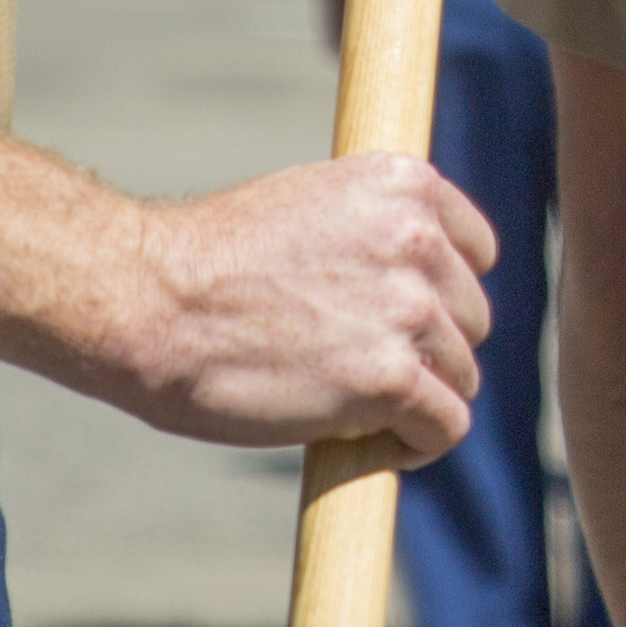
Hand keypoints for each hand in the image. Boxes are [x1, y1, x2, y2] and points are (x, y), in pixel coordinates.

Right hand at [93, 153, 492, 455]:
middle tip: (364, 371)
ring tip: (356, 409)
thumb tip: (414, 279)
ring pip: (460, 374)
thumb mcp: (308, 207)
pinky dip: (420, 444)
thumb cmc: (210, 265)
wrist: (150, 304)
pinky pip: (447, 424)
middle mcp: (418, 237)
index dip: (439, 293)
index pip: (475, 251)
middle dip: (427, 348)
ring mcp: (408, 308)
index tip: (399, 321)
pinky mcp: (392, 378)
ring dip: (419, 399)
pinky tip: (381, 445)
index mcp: (402, 182)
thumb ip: (372, 229)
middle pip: (469, 317)